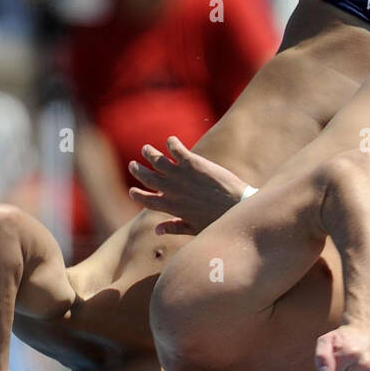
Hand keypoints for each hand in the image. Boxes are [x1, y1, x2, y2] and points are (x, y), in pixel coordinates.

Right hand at [128, 137, 246, 234]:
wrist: (237, 205)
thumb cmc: (218, 218)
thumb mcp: (194, 227)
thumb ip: (174, 227)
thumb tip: (156, 230)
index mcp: (171, 206)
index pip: (146, 200)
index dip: (137, 195)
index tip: (132, 190)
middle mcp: (172, 190)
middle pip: (148, 178)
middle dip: (138, 171)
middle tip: (133, 164)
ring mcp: (182, 175)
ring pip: (158, 161)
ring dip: (149, 153)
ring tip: (146, 149)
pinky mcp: (194, 163)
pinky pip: (177, 149)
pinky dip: (171, 143)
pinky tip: (171, 141)